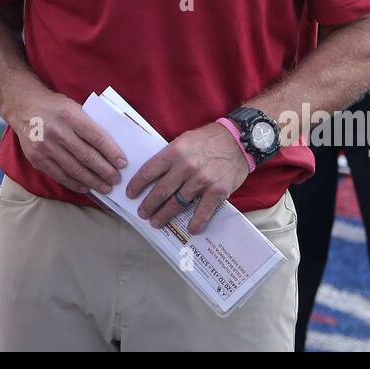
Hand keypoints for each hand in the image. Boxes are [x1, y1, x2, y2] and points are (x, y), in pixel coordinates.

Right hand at [5, 87, 125, 196]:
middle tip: (116, 179)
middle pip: (87, 156)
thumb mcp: (73, 106)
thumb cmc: (54, 106)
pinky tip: (86, 187)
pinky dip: (74, 183)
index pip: (96, 137)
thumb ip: (89, 123)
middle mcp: (57, 131)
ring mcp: (45, 147)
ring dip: (93, 181)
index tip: (123, 163)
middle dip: (105, 171)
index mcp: (69, 114)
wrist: (22, 105)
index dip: (111, 152)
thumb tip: (111, 145)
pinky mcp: (37, 158)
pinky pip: (59, 175)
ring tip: (105, 187)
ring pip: (74, 169)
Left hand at [126, 122, 249, 233]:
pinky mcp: (217, 191)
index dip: (137, 185)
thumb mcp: (184, 140)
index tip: (131, 194)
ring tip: (156, 222)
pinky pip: (203, 211)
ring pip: (177, 203)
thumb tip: (155, 173)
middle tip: (142, 214)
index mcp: (174, 152)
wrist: (238, 139)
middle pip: (161, 191)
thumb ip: (171, 156)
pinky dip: (196, 222)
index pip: (149, 171)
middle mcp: (185, 167)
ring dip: (164, 215)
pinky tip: (190, 229)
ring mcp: (201, 180)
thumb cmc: (209, 139)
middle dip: (148, 205)